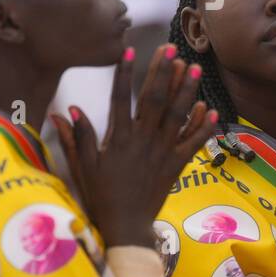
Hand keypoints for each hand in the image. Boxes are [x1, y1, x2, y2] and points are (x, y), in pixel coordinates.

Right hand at [52, 44, 215, 247]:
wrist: (125, 228)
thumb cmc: (101, 196)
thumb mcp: (83, 167)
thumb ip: (76, 137)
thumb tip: (65, 111)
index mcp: (118, 139)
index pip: (120, 99)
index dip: (124, 74)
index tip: (129, 51)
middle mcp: (142, 141)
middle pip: (155, 100)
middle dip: (163, 71)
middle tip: (170, 48)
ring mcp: (162, 152)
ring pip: (178, 116)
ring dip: (186, 90)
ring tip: (193, 68)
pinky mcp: (177, 165)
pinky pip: (193, 142)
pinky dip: (203, 126)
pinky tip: (210, 109)